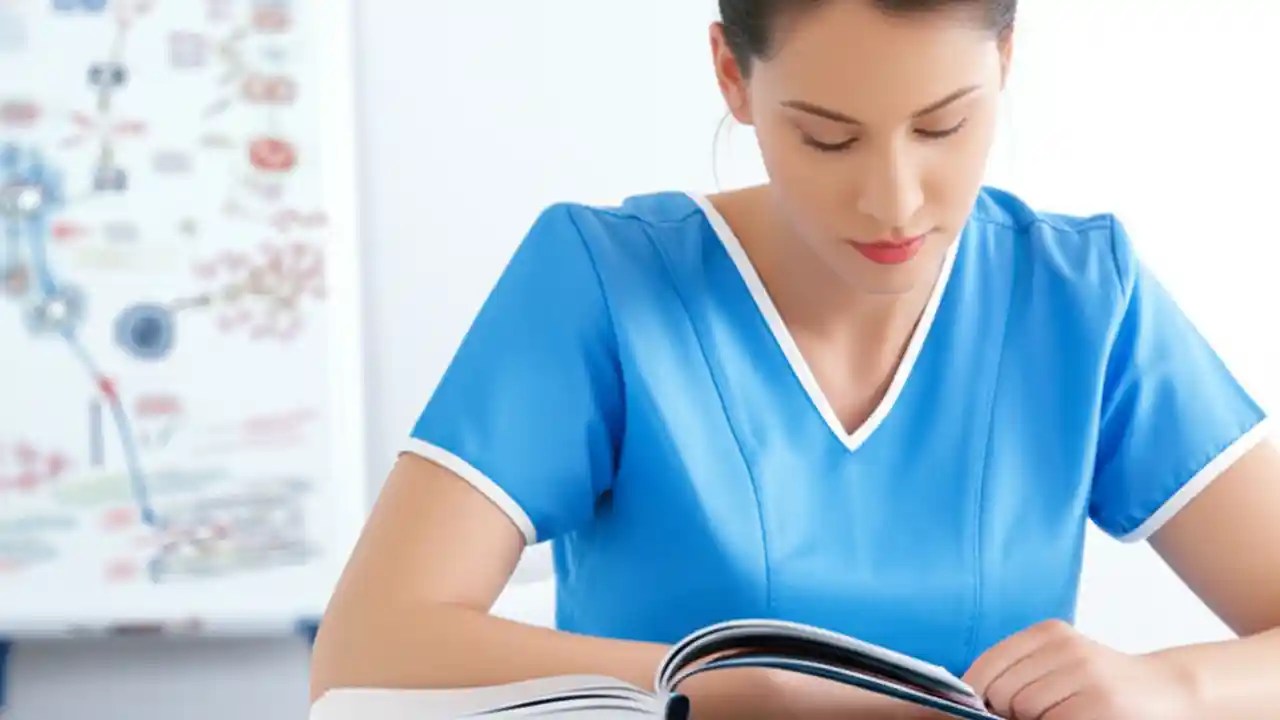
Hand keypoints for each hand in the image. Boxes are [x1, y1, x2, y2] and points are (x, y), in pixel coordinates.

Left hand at [961, 619, 1199, 719]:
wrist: (1168, 691)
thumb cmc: (1102, 683)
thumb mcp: (1059, 663)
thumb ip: (1018, 674)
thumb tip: (971, 700)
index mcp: (1047, 633)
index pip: (987, 667)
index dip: (977, 694)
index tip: (984, 707)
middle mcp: (1064, 648)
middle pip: (1001, 692)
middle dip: (1008, 712)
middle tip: (1039, 712)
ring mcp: (1084, 675)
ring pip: (1023, 709)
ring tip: (1064, 713)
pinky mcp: (1099, 704)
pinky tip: (1078, 717)